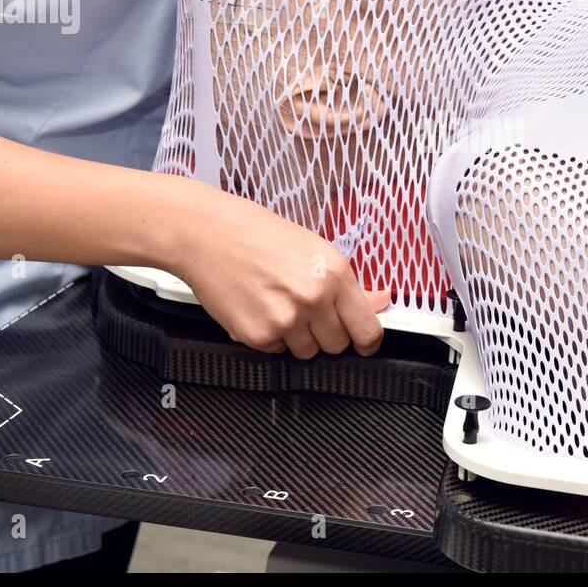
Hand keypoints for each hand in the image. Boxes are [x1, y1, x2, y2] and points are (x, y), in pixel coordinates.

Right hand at [168, 179, 389, 357]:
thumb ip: (349, 284)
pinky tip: (258, 307)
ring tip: (278, 304)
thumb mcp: (314, 249)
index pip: (367, 329)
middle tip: (306, 311)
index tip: (363, 343)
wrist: (207, 234)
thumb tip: (380, 300)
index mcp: (334, 273)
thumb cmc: (257, 234)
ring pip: (307, 352)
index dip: (366, 341)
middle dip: (326, 334)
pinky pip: (276, 351)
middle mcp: (314, 298)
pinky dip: (269, 337)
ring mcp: (286, 320)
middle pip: (338, 346)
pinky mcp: (259, 335)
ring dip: (297, 337)